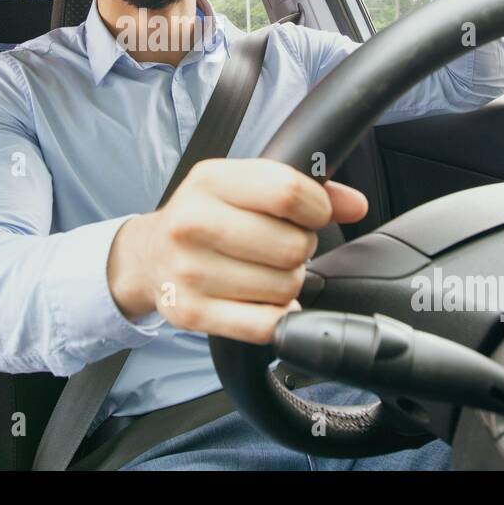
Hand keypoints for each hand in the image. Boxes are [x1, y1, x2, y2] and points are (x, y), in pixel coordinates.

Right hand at [108, 159, 368, 343]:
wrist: (148, 255)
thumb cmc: (205, 216)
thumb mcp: (243, 185)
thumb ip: (304, 188)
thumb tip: (355, 205)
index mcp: (209, 180)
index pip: (288, 192)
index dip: (316, 208)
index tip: (311, 215)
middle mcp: (192, 223)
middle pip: (292, 245)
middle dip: (300, 249)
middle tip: (280, 247)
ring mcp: (188, 271)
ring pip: (284, 287)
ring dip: (288, 283)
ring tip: (264, 271)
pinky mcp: (190, 313)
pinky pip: (265, 324)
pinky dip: (277, 315)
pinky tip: (263, 300)